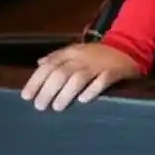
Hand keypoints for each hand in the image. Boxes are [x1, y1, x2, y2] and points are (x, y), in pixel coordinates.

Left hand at [21, 43, 141, 111]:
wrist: (128, 47)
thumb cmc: (98, 54)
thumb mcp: (76, 50)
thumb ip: (57, 56)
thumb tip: (39, 63)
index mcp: (72, 52)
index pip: (50, 64)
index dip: (36, 80)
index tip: (26, 96)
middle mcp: (83, 57)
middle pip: (61, 73)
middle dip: (48, 90)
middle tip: (40, 106)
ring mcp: (99, 64)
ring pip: (78, 78)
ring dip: (66, 93)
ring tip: (57, 107)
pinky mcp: (113, 72)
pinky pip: (102, 81)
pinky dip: (92, 90)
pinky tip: (84, 100)